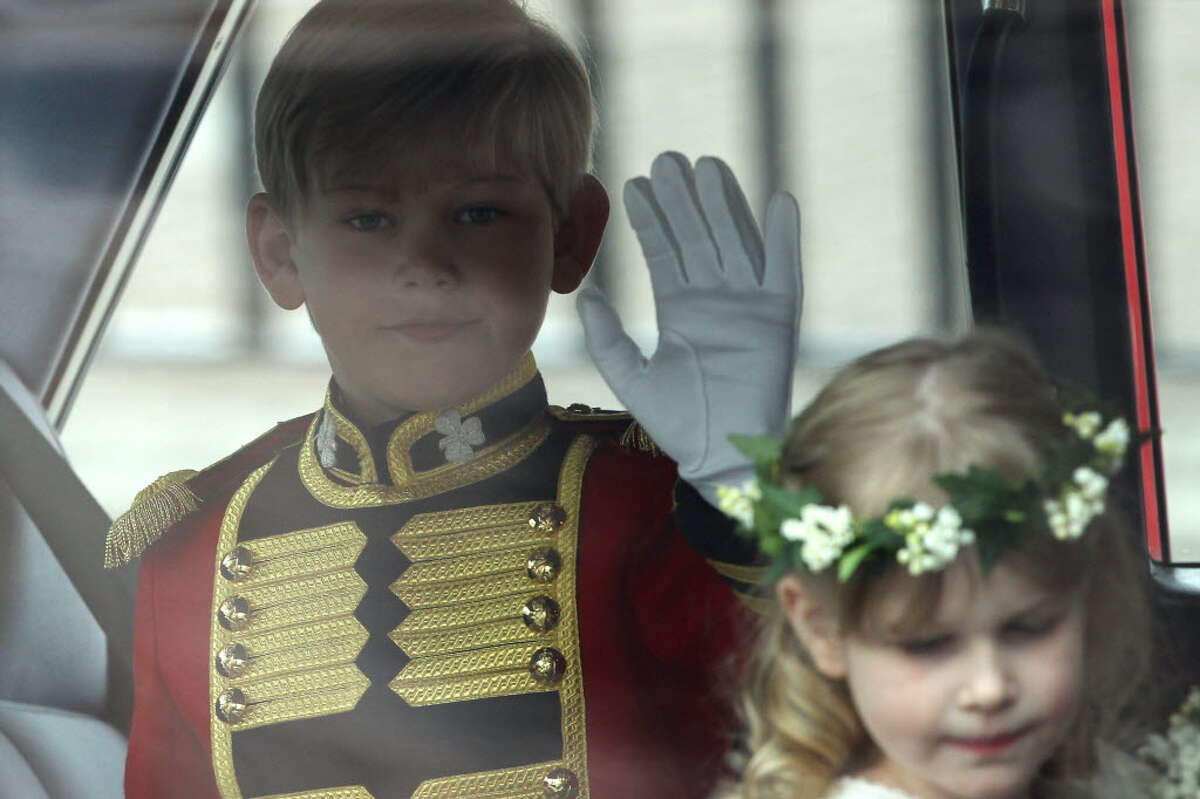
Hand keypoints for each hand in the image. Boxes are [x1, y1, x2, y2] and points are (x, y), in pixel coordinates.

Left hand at [577, 151, 801, 504]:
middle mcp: (716, 302)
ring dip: (724, 204)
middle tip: (666, 159)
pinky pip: (784, 269)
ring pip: (735, 242)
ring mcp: (748, 305)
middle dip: (683, 200)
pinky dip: (783, 236)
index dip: (652, 220)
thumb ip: (607, 336)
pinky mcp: (779, 317)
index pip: (666, 254)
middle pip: (699, 237)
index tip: (634, 184)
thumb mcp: (631, 376)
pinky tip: (778, 199)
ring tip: (706, 165)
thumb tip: (585, 294)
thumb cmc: (678, 422)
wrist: (719, 454)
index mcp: (682, 312)